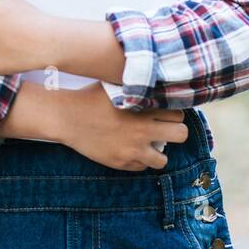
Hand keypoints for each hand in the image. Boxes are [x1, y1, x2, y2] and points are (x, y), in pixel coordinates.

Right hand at [59, 84, 188, 170]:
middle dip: (176, 132)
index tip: (166, 114)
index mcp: (143, 109)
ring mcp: (132, 150)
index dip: (173, 113)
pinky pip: (141, 167)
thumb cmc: (91, 97)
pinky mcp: (121, 163)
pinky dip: (139, 160)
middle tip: (165, 129)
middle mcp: (142, 131)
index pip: (178, 114)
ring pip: (163, 159)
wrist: (67, 117)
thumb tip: (155, 82)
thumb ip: (137, 89)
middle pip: (181, 134)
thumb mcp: (116, 86)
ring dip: (158, 151)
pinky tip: (130, 150)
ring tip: (148, 144)